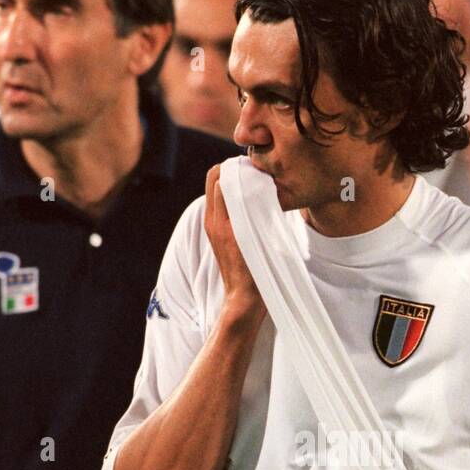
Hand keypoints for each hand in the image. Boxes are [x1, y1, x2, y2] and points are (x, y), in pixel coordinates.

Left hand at [204, 163, 265, 321]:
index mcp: (222, 223)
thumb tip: (253, 184)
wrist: (243, 300)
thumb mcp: (257, 242)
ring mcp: (213, 227)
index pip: (220, 179)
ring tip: (252, 183)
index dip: (237, 169)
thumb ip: (253, 213)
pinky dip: (230, 195)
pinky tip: (248, 200)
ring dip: (230, 181)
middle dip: (230, 170)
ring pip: (215, 189)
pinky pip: (219, 203)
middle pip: (214, 178)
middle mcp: (213, 222)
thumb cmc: (255, 275)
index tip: (256, 169)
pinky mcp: (216, 233)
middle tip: (252, 171)